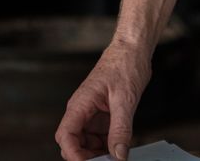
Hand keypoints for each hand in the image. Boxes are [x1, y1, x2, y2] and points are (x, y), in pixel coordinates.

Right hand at [56, 37, 151, 160]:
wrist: (133, 49)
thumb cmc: (125, 64)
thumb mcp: (125, 100)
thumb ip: (121, 129)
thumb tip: (118, 154)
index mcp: (80, 104)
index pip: (66, 136)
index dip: (74, 154)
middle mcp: (81, 110)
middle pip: (73, 142)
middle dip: (86, 155)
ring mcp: (91, 113)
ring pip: (86, 141)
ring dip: (97, 152)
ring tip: (115, 154)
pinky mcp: (102, 114)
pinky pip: (99, 135)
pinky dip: (107, 144)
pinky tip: (119, 146)